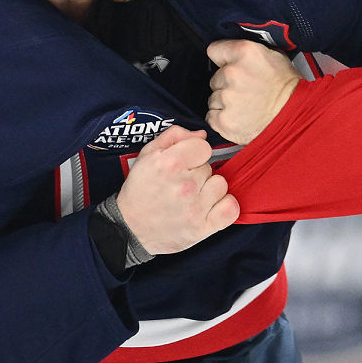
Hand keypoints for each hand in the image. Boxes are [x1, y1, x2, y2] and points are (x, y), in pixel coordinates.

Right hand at [113, 125, 237, 253]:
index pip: (204, 147)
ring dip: (209, 190)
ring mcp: (195, 208)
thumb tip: (201, 134)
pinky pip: (231, 209)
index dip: (194, 153)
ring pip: (221, 185)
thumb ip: (174, 136)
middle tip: (180, 184)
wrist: (130, 228)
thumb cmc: (140, 191)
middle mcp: (184, 186)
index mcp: (169, 164)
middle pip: (210, 167)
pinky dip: (224, 207)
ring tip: (192, 197)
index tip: (185, 163)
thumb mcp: (147, 155)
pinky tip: (210, 207)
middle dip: (197, 173)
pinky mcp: (202, 227)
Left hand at [207, 39, 301, 142]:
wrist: (295, 117)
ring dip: (225, 103)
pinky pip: (212, 117)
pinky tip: (240, 118)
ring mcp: (226, 97)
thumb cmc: (288, 88)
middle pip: (215, 78)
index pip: (215, 50)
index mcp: (245, 52)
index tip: (230, 66)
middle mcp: (232, 73)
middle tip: (246, 90)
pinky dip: (223, 119)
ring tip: (246, 105)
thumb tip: (235, 52)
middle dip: (227, 84)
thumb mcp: (275, 56)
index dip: (223, 60)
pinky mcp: (223, 120)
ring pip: (214, 99)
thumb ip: (250, 52)